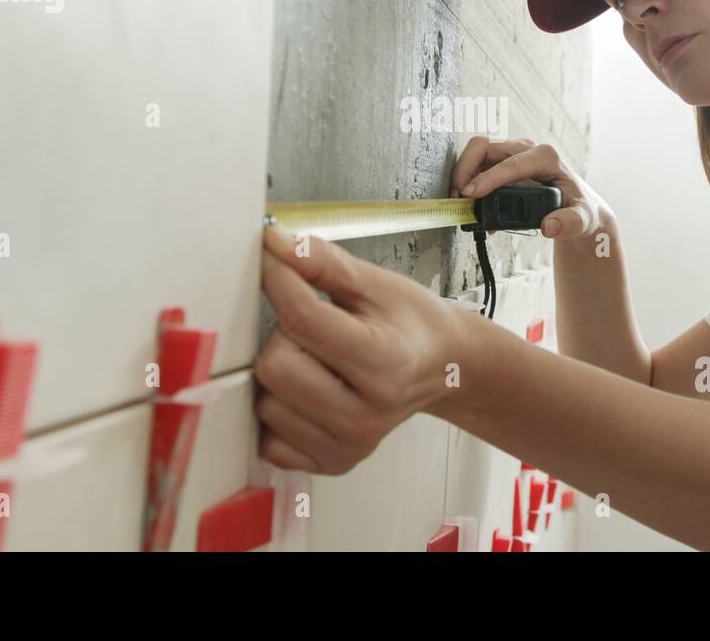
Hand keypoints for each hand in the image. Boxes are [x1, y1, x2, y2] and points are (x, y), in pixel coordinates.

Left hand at [256, 226, 475, 473]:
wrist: (443, 368)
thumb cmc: (411, 325)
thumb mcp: (377, 283)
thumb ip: (323, 263)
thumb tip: (275, 246)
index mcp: (385, 364)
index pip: (303, 319)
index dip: (280, 281)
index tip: (277, 262)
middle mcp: (367, 415)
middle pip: (276, 366)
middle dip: (284, 334)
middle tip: (312, 326)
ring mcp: (348, 446)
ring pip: (266, 402)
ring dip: (282, 372)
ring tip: (316, 359)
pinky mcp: (331, 463)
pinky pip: (270, 439)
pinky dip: (280, 410)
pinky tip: (308, 390)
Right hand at [450, 136, 612, 240]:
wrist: (577, 206)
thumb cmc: (579, 209)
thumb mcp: (583, 220)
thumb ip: (570, 223)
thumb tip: (550, 226)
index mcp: (546, 157)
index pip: (510, 163)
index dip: (487, 178)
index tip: (470, 195)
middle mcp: (527, 149)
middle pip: (485, 147)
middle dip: (465, 169)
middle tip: (458, 196)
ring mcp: (513, 153)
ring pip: (477, 152)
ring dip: (463, 174)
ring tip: (460, 202)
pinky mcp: (503, 162)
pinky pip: (478, 165)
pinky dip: (469, 181)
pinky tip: (472, 205)